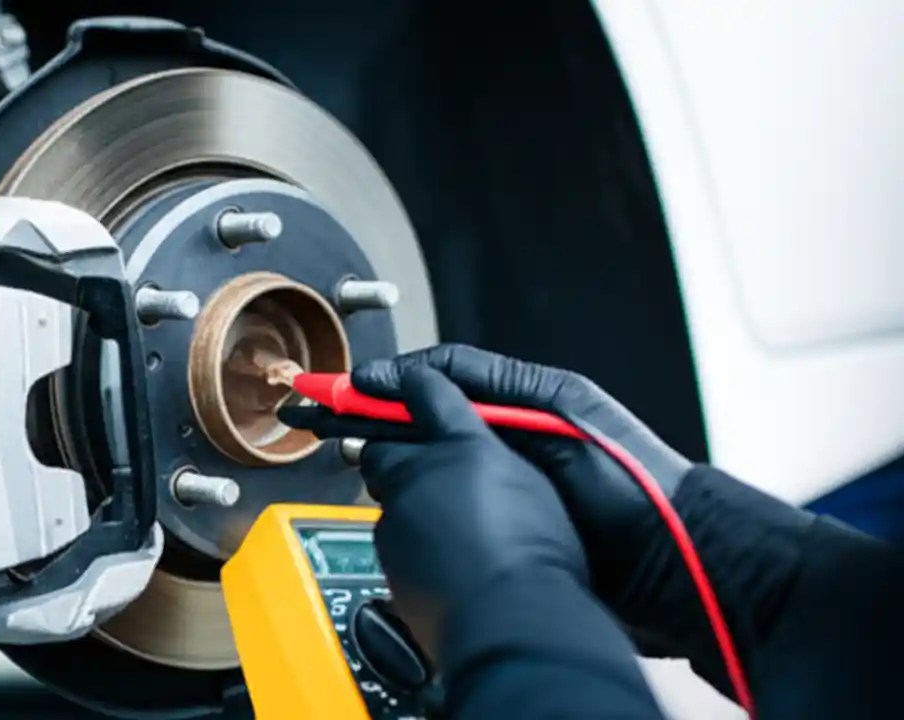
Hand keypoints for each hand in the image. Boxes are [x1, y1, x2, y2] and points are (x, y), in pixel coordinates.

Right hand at [282, 344, 692, 643]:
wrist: (667, 563)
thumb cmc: (635, 481)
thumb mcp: (563, 411)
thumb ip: (498, 386)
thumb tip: (432, 373)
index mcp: (526, 402)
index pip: (444, 375)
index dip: (393, 377)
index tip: (350, 383)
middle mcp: (511, 437)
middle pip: (429, 415)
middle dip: (378, 413)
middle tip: (329, 414)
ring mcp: (507, 479)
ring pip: (433, 458)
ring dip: (392, 452)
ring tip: (354, 450)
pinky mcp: (506, 522)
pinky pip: (450, 500)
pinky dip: (418, 492)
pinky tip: (396, 495)